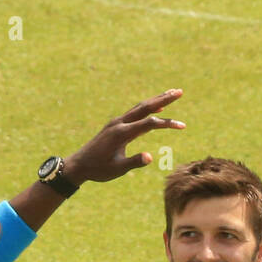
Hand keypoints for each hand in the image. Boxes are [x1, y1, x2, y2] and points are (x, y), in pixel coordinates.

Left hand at [64, 89, 185, 183]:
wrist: (79, 164)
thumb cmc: (98, 169)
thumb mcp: (117, 169)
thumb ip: (134, 162)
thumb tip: (150, 157)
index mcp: (121, 133)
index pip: (148, 123)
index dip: (166, 123)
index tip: (182, 126)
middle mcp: (119, 123)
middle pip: (145, 107)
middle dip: (164, 99)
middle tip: (180, 91)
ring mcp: (117, 122)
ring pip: (140, 107)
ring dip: (157, 100)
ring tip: (172, 94)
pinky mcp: (116, 125)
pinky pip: (135, 113)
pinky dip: (148, 108)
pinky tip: (156, 107)